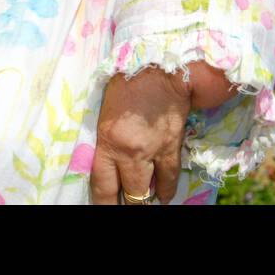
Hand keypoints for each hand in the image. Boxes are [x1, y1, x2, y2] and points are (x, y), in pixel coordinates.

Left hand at [90, 60, 236, 204]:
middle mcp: (128, 153)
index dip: (103, 202)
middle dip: (125, 202)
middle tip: (124, 203)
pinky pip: (170, 179)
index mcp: (107, 141)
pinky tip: (164, 196)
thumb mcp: (104, 111)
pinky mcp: (172, 148)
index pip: (102, 185)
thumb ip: (103, 138)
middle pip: (128, 192)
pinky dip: (167, 191)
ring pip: (148, 190)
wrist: (158, 69)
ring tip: (142, 201)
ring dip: (145, 198)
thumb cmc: (125, 84)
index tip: (104, 205)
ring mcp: (152, 152)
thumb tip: (105, 159)